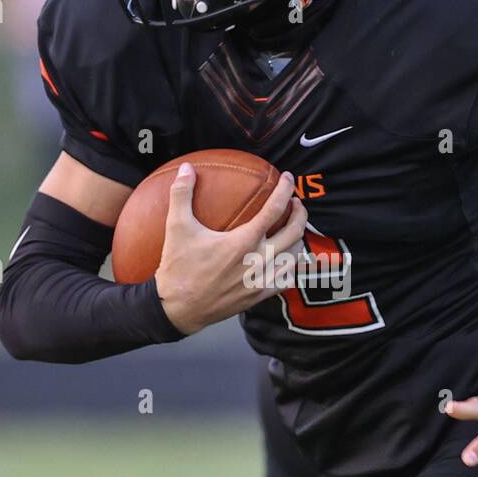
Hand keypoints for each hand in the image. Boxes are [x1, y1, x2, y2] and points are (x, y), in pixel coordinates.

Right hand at [156, 163, 307, 334]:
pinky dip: (290, 266)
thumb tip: (186, 168)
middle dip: (300, 213)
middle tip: (295, 202)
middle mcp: (257, 261)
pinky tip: (285, 259)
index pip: (274, 210)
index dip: (285, 190)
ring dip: (298, 239)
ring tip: (293, 228)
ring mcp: (260, 281)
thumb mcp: (176, 227)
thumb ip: (181, 194)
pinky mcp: (259, 296)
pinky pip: (286, 279)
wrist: (178, 308)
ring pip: (295, 257)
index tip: (288, 179)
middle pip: (294, 232)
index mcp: (242, 242)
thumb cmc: (178, 268)